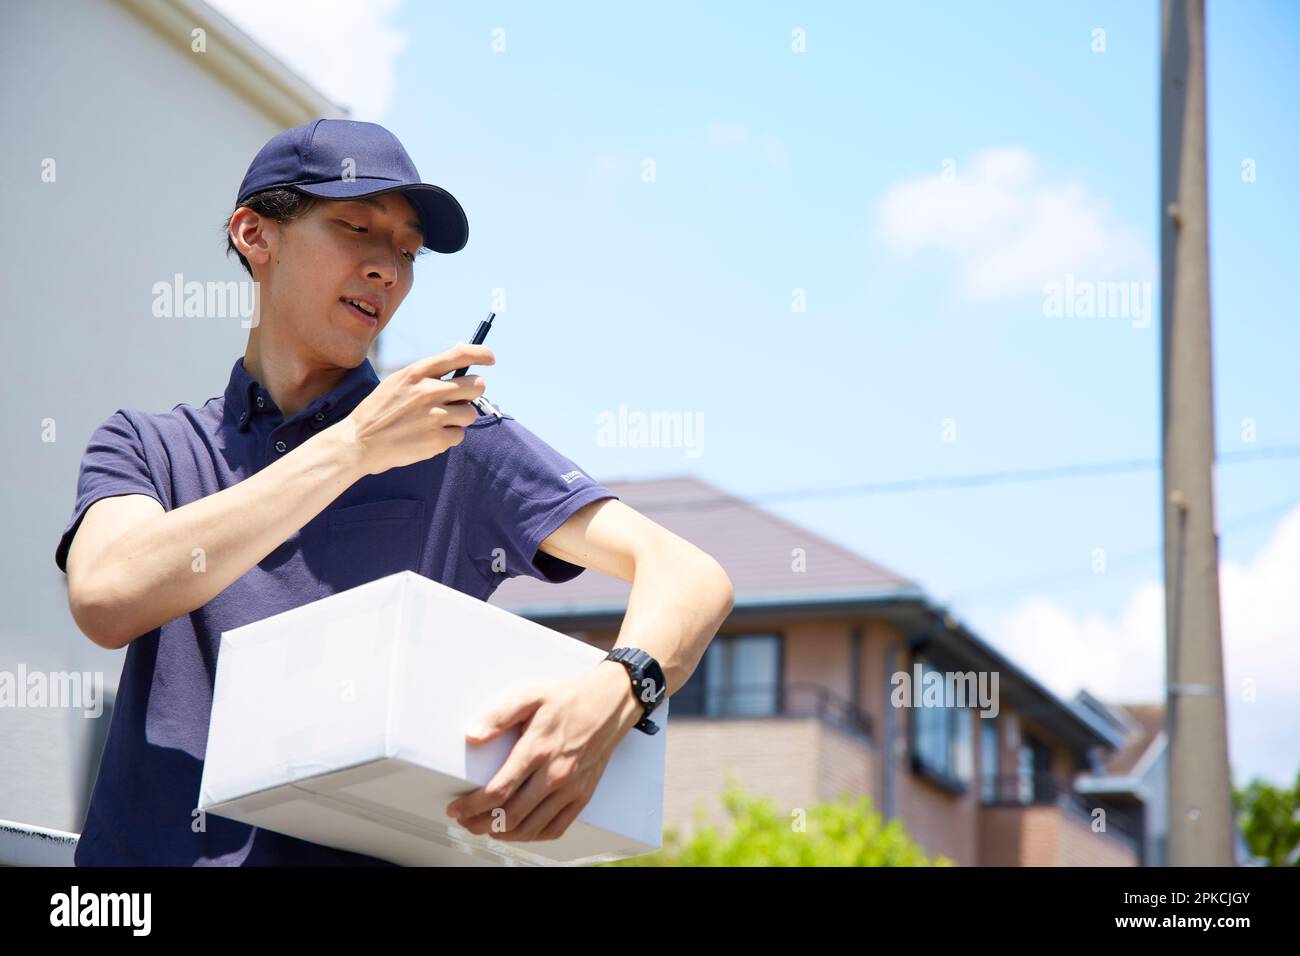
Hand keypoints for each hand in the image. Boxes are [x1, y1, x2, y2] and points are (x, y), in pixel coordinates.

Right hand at [343, 342, 494, 475]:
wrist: (358, 442)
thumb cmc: (381, 410)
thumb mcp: (399, 381)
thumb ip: (428, 372)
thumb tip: (461, 356)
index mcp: (418, 372)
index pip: (460, 355)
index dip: (481, 354)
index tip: (491, 359)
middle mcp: (429, 391)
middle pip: (477, 386)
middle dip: (472, 393)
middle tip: (458, 400)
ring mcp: (434, 417)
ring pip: (470, 414)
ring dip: (459, 418)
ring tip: (436, 422)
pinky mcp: (437, 440)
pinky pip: (459, 436)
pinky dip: (448, 438)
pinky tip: (427, 437)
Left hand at [444, 663, 640, 842]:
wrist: (610, 704)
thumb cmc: (568, 700)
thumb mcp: (530, 696)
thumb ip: (499, 716)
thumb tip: (472, 735)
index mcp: (538, 749)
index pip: (498, 790)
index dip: (471, 805)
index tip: (456, 808)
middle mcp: (555, 774)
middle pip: (510, 815)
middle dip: (481, 824)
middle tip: (465, 821)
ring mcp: (571, 789)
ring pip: (531, 827)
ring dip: (502, 834)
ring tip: (485, 828)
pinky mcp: (583, 796)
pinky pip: (556, 828)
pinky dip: (533, 836)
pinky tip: (519, 830)